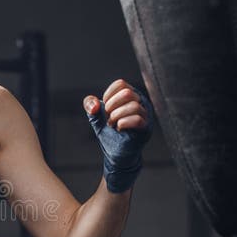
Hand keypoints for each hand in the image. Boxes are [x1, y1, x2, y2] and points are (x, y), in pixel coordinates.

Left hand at [83, 78, 153, 192]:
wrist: (114, 152)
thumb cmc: (109, 132)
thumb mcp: (95, 116)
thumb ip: (90, 105)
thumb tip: (94, 105)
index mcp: (130, 95)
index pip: (121, 84)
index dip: (109, 95)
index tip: (105, 108)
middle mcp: (140, 102)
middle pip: (127, 93)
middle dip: (112, 105)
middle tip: (109, 117)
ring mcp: (145, 115)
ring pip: (134, 106)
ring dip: (117, 116)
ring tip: (113, 124)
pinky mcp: (146, 128)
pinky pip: (138, 120)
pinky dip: (123, 123)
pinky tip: (119, 128)